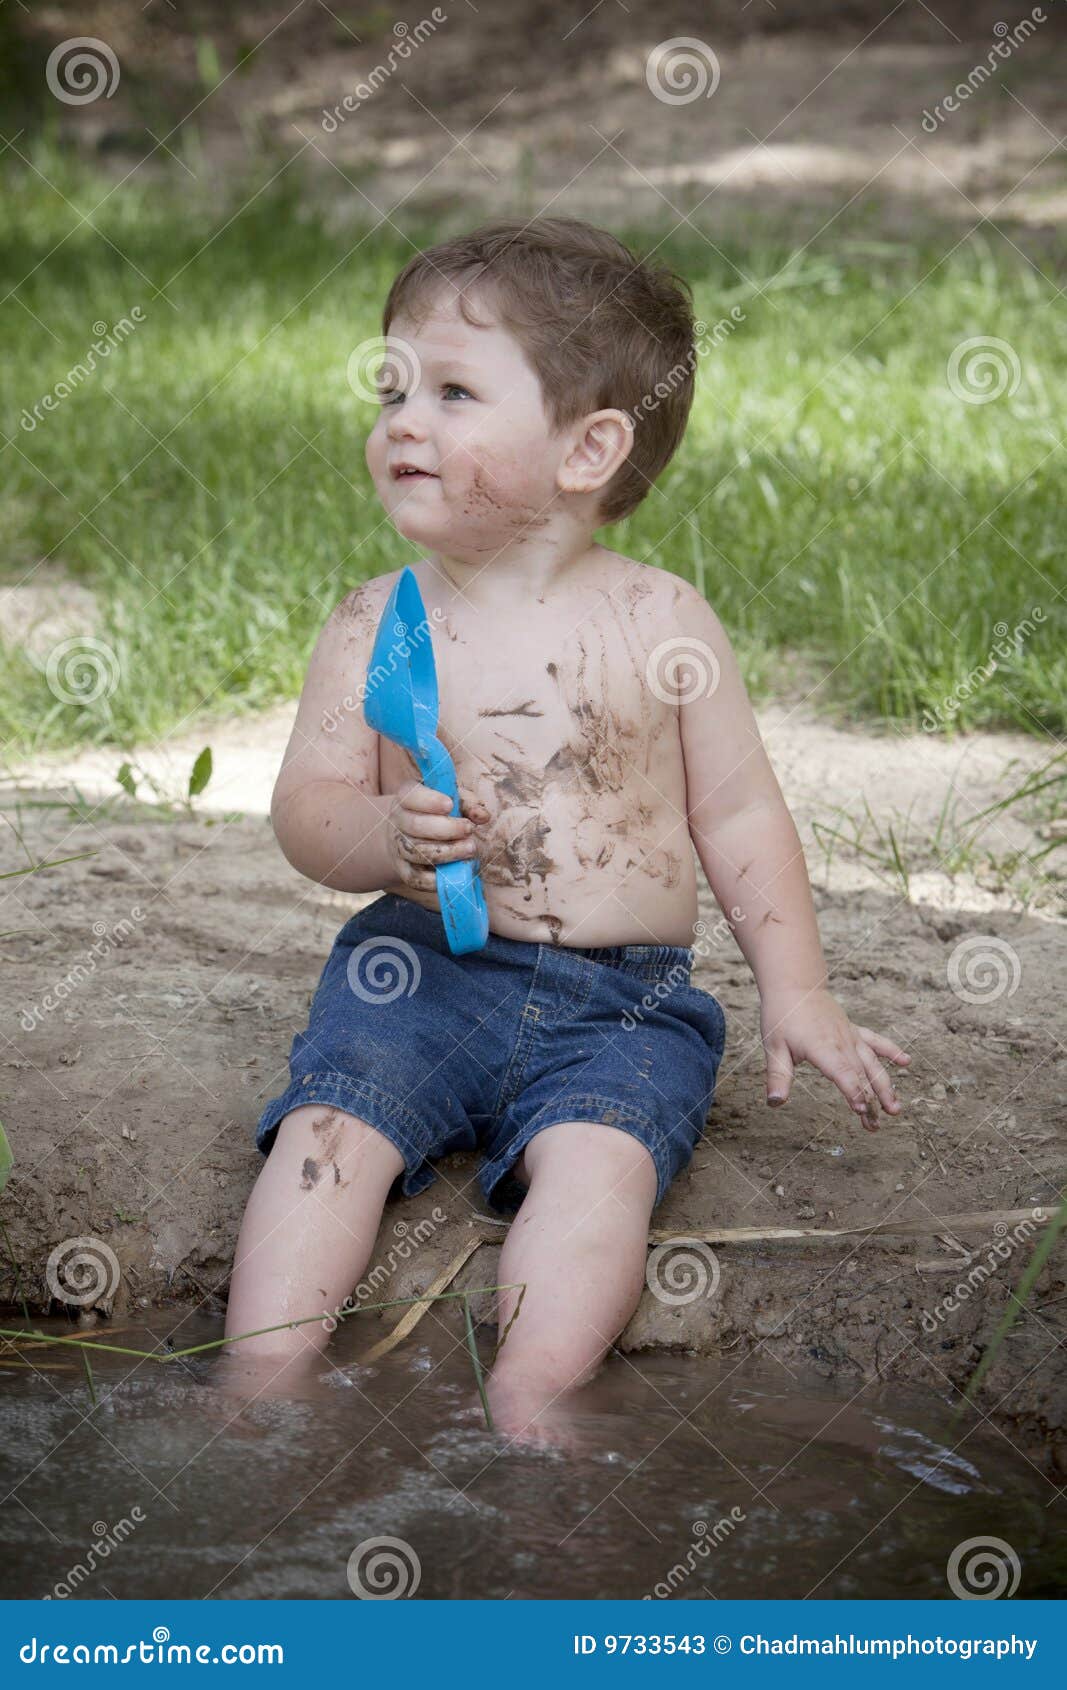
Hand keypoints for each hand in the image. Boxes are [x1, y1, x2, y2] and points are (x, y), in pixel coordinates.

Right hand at [384, 780, 489, 891]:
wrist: (409, 835)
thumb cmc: (437, 813)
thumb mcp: (451, 800)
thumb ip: (467, 804)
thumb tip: (483, 816)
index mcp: (407, 798)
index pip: (411, 796)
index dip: (429, 801)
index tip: (450, 805)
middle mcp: (398, 821)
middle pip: (416, 825)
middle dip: (446, 829)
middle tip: (469, 830)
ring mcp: (399, 847)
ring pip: (417, 852)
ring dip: (447, 853)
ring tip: (469, 849)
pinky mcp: (404, 870)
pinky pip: (416, 878)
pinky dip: (435, 879)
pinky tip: (455, 874)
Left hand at [760, 986, 909, 1131]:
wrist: (794, 985)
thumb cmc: (781, 1017)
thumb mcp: (773, 1048)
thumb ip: (778, 1077)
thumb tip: (774, 1103)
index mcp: (821, 1047)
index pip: (842, 1073)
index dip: (854, 1092)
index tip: (863, 1111)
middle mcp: (841, 1042)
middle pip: (860, 1074)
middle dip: (871, 1100)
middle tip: (876, 1125)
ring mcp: (850, 1036)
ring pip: (872, 1063)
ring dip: (885, 1086)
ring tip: (895, 1109)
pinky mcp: (854, 1030)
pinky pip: (876, 1041)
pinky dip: (891, 1050)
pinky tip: (906, 1062)